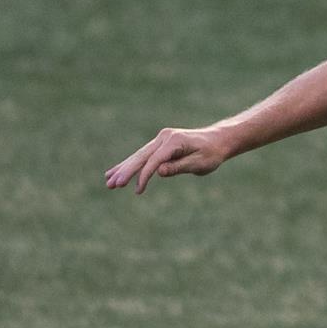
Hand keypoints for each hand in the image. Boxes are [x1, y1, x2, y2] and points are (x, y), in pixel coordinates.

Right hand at [104, 127, 231, 193]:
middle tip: (113, 185)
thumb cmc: (211, 153)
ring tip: (108, 182)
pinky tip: (115, 172)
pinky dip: (130, 165)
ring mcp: (160, 139)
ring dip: (123, 169)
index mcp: (174, 141)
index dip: (144, 175)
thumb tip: (158, 172)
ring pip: (138, 156)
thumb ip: (179, 167)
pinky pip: (142, 156)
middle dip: (126, 171)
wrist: (217, 141)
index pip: (155, 160)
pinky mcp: (160, 144)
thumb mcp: (200, 163)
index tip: (136, 189)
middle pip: (141, 156)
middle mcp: (164, 137)